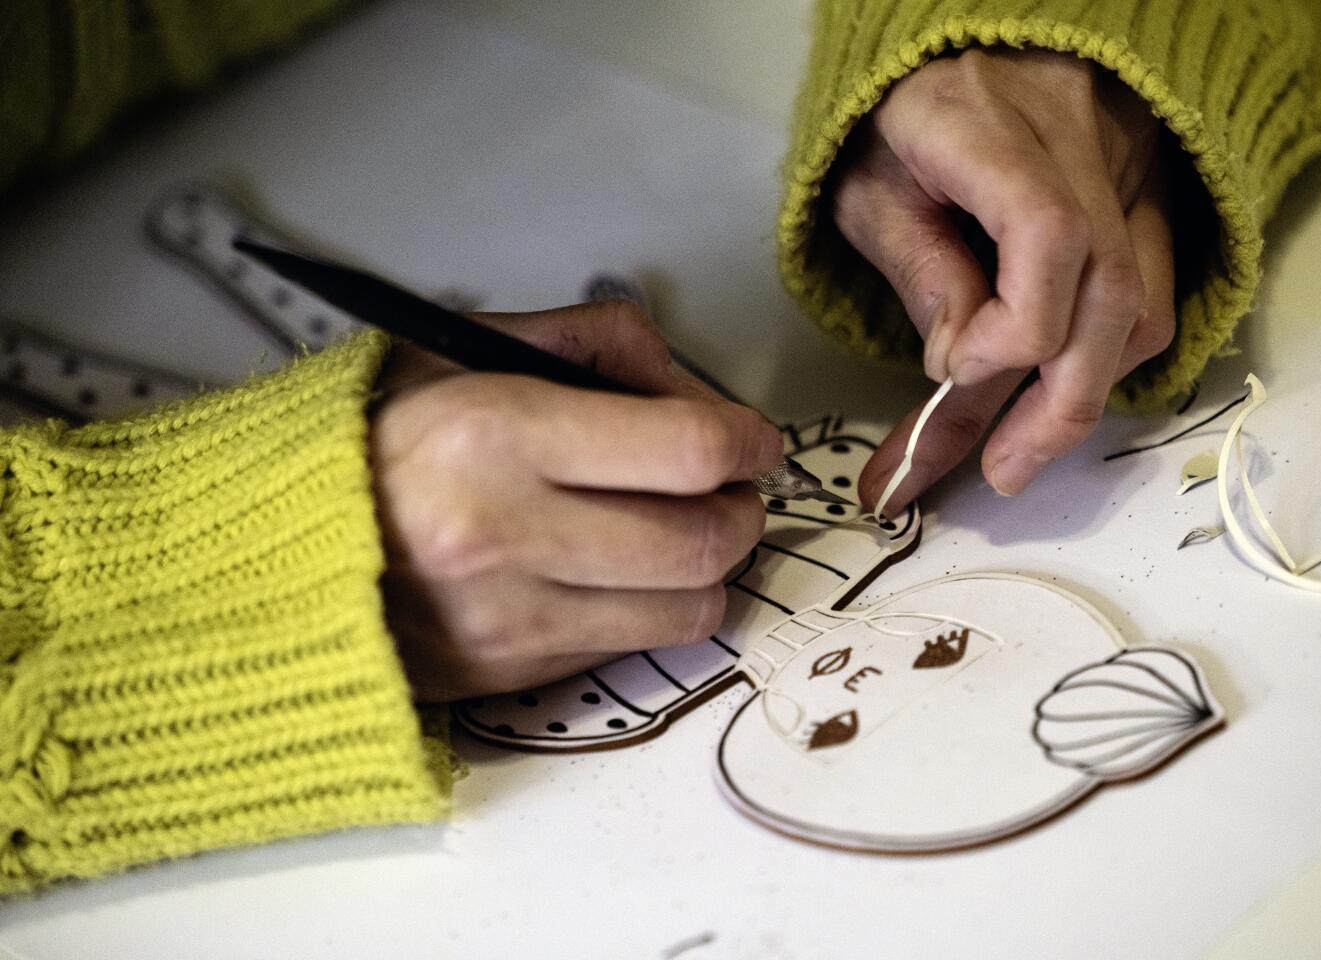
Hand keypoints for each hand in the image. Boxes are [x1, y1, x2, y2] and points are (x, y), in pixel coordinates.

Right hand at [371, 300, 781, 700]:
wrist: (268, 544)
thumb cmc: (371, 437)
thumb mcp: (466, 349)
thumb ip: (594, 345)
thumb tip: (696, 391)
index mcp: (493, 433)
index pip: (686, 450)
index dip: (747, 442)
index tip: (753, 439)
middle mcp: (503, 533)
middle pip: (703, 539)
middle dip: (742, 510)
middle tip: (729, 488)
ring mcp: (506, 617)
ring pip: (687, 608)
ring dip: (708, 567)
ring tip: (680, 530)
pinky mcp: (507, 673)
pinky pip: (629, 646)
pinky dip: (647, 607)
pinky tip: (612, 570)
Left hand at [832, 48, 1175, 509]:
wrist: (958, 49)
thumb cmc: (894, 121)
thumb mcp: (866, 189)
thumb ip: (916, 269)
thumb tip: (962, 366)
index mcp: (984, 121)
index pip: (1047, 231)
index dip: (1015, 328)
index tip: (952, 369)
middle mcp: (1074, 136)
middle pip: (1107, 288)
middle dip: (1054, 403)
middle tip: (1001, 472)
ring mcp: (1123, 162)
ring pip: (1140, 301)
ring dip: (1084, 392)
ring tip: (1020, 451)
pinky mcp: (1144, 192)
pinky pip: (1151, 289)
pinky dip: (1107, 355)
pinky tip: (1058, 393)